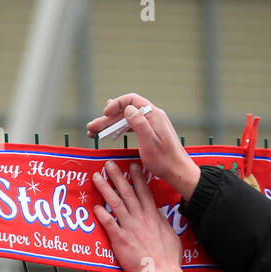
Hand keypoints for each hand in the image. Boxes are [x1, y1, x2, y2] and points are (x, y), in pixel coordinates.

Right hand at [86, 94, 200, 200]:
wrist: (178, 171)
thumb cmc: (165, 161)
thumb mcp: (149, 143)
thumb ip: (139, 124)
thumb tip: (129, 109)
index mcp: (153, 115)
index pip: (132, 100)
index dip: (116, 104)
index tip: (104, 114)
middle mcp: (153, 116)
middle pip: (126, 111)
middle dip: (107, 119)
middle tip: (91, 128)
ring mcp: (152, 124)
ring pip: (127, 120)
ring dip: (110, 126)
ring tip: (95, 133)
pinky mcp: (151, 132)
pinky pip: (132, 126)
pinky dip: (119, 130)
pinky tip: (110, 134)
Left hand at [92, 160, 183, 271]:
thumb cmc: (168, 259)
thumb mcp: (170, 235)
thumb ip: (161, 222)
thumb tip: (157, 214)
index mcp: (153, 216)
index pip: (144, 191)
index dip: (137, 177)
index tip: (131, 165)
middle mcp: (141, 218)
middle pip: (127, 192)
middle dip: (117, 177)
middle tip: (108, 165)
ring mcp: (130, 228)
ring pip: (115, 203)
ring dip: (105, 189)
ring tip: (97, 178)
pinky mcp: (120, 240)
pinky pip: (109, 224)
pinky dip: (101, 214)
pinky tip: (95, 207)